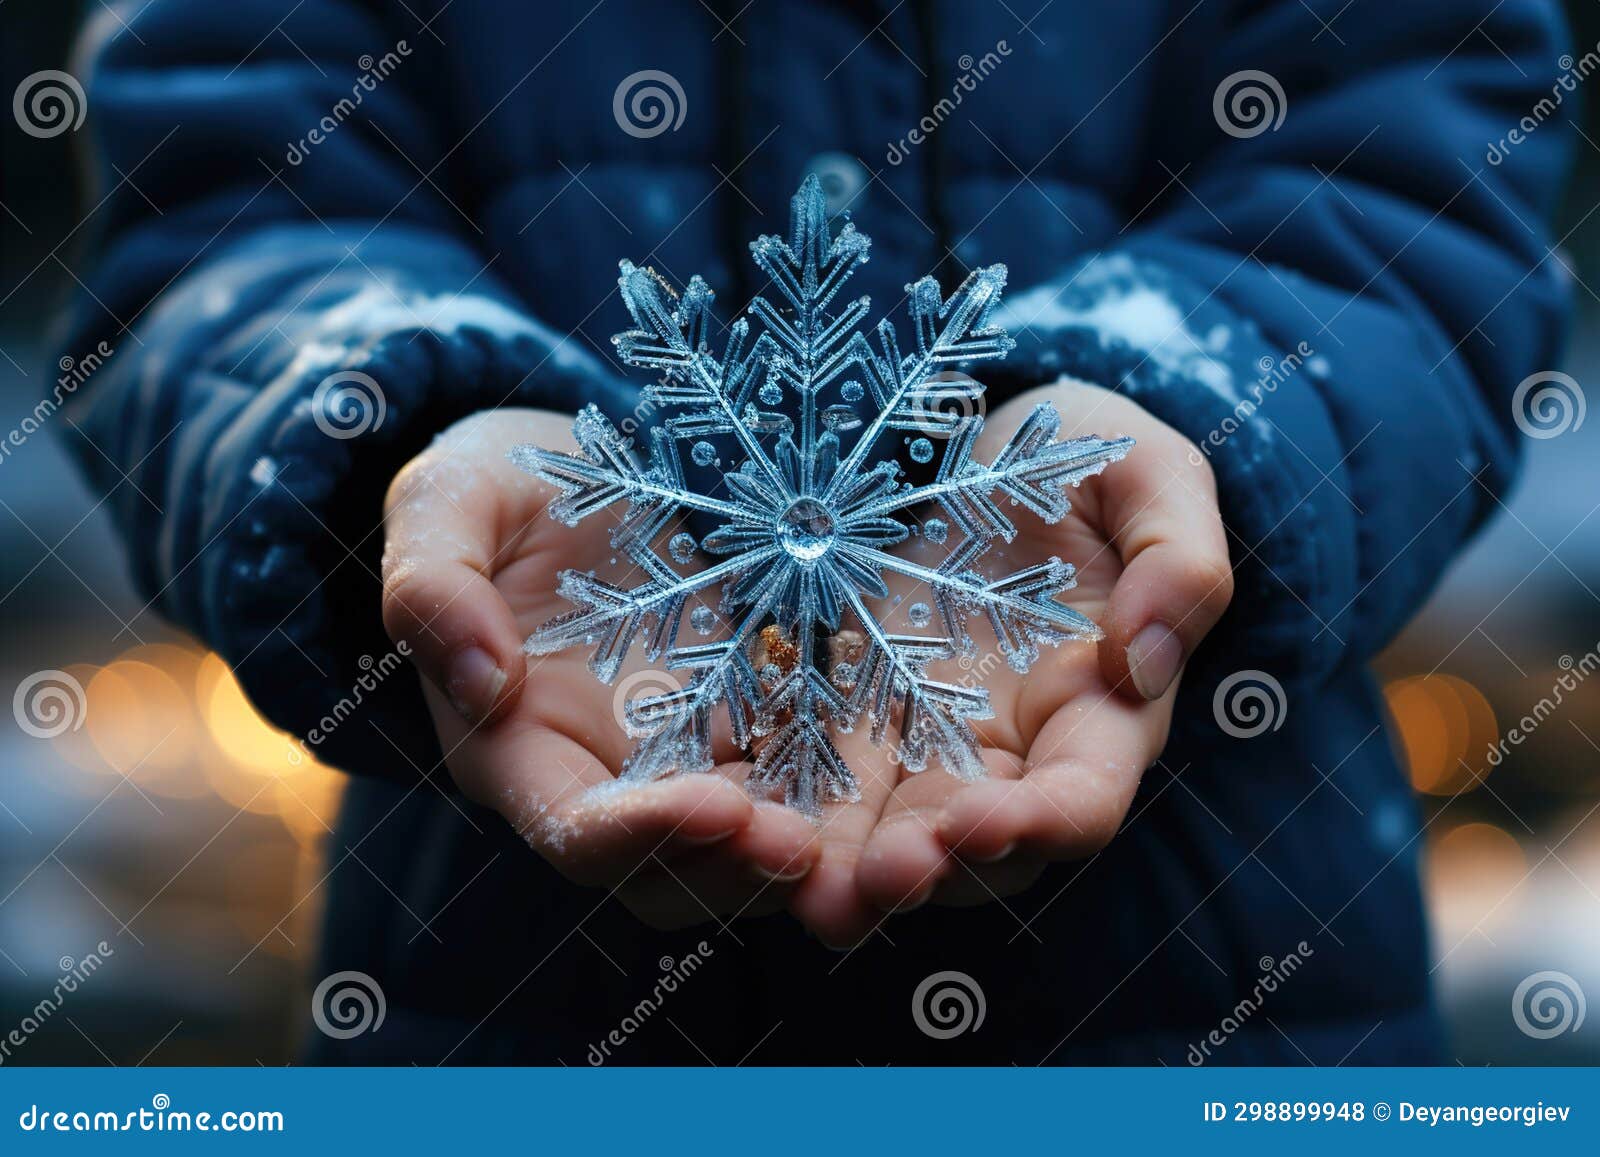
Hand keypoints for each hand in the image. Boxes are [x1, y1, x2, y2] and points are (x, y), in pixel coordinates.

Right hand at [380, 409, 819, 929]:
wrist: (576, 469)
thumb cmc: (492, 486)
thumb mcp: (447, 505)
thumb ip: (435, 588)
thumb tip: (483, 681)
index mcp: (518, 747)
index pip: (572, 828)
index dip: (637, 833)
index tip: (714, 808)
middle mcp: (606, 776)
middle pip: (669, 870)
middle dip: (736, 869)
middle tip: (808, 848)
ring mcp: (688, 756)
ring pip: (746, 847)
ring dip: (804, 854)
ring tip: (871, 844)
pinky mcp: (756, 721)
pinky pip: (806, 775)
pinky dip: (850, 793)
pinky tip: (914, 779)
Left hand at [790, 380, 1232, 945]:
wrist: (985, 447)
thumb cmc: (1086, 460)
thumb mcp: (1151, 480)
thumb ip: (1181, 565)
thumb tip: (1140, 663)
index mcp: (1099, 715)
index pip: (1083, 796)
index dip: (1043, 822)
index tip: (985, 820)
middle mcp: (1009, 757)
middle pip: (974, 846)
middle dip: (929, 869)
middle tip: (878, 879)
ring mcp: (918, 746)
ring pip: (883, 835)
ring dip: (843, 870)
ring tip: (798, 882)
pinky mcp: (843, 719)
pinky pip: (809, 779)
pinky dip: (775, 806)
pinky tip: (725, 817)